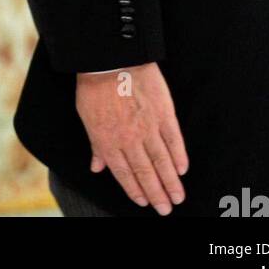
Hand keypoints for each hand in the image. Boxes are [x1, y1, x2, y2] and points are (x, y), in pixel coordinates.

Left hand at [75, 62, 187, 213]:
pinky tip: (182, 169)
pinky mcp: (163, 113)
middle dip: (156, 194)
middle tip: (165, 209)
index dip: (134, 190)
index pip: (124, 173)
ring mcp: (147, 127)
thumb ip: (95, 145)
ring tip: (177, 197)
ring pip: (162, 161)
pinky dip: (179, 156)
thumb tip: (96, 167)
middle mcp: (129, 139)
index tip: (144, 202)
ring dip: (170, 182)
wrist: (110, 58)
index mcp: (107, 141)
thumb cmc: (94, 85)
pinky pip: (173, 140)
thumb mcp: (86, 116)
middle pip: (145, 172)